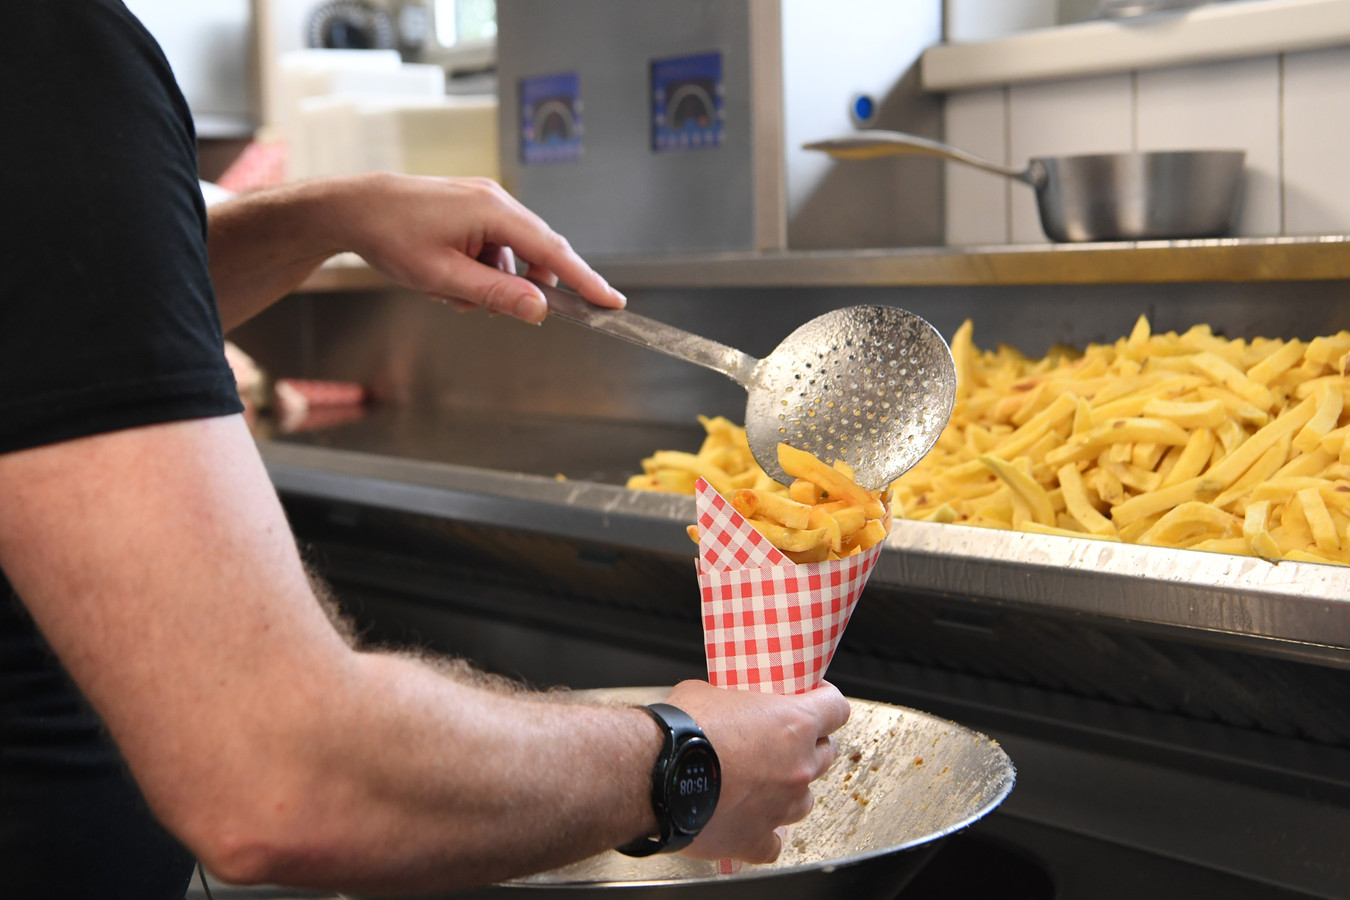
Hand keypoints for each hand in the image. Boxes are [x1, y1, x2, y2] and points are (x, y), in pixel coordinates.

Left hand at [341, 174, 624, 322]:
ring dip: (492, 283)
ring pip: (512, 257)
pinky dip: (480, 271)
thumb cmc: (392, 235)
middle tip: (487, 306)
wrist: (354, 207)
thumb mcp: (443, 276)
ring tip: (450, 292)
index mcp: (494, 211)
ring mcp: (484, 203)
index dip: (586, 280)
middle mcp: (496, 201)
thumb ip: (496, 293)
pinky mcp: (472, 210)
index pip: (554, 252)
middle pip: (536, 254)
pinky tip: (448, 279)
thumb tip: (539, 309)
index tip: (611, 301)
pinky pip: (494, 248)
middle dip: (518, 288)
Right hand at [662, 680, 849, 863]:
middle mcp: (797, 767)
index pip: (836, 708)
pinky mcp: (757, 838)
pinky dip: (766, 834)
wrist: (656, 773)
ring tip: (767, 784)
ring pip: (806, 800)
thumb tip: (726, 702)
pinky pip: (774, 843)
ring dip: (791, 790)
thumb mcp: (709, 692)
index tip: (817, 702)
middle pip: (825, 755)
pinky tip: (755, 824)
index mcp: (793, 724)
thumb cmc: (681, 731)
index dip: (827, 703)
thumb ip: (732, 699)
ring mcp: (781, 806)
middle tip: (784, 742)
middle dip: (809, 747)